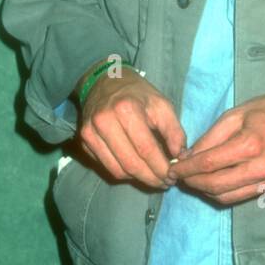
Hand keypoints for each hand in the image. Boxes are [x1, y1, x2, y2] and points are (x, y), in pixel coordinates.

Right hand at [77, 69, 186, 188]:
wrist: (104, 81)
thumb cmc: (137, 93)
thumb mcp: (162, 104)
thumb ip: (174, 131)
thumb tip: (180, 158)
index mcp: (126, 110)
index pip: (146, 149)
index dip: (161, 168)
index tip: (172, 176)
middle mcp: (104, 122)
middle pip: (131, 164)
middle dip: (151, 178)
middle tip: (165, 183)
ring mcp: (90, 133)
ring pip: (117, 170)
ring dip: (138, 179)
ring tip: (153, 177)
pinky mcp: (84, 142)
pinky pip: (106, 166)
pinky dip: (124, 172)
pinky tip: (136, 169)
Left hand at [167, 87, 264, 204]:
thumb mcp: (235, 114)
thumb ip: (210, 137)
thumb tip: (187, 157)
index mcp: (250, 144)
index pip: (209, 163)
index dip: (186, 168)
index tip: (171, 167)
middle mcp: (260, 167)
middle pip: (215, 185)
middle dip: (192, 182)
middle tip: (178, 175)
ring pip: (225, 196)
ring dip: (204, 191)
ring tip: (192, 179)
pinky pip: (239, 196)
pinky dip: (220, 193)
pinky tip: (211, 182)